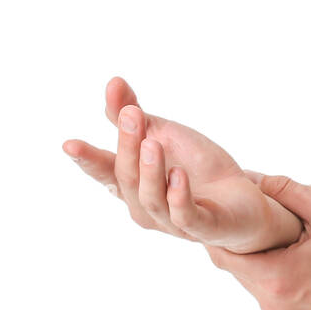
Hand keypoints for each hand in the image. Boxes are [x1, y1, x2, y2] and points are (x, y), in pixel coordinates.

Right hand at [62, 76, 302, 252]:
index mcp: (132, 183)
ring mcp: (171, 219)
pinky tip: (178, 176)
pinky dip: (179, 197)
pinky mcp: (203, 226)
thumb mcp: (165, 134)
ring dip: (150, 170)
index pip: (105, 171)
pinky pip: (185, 216)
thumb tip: (114, 83)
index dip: (88, 159)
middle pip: (128, 177)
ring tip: (152, 143)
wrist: (241, 200)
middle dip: (127, 146)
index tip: (69, 144)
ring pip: (152, 198)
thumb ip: (134, 115)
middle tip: (131, 115)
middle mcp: (145, 205)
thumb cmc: (195, 167)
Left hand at [206, 174, 310, 309]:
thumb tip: (253, 178)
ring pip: (253, 278)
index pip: (224, 254)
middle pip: (235, 267)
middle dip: (234, 238)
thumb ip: (287, 191)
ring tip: (264, 224)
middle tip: (236, 208)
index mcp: (277, 278)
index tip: (216, 205)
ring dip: (255, 253)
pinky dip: (272, 266)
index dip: (216, 229)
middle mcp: (274, 304)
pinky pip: (271, 288)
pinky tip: (287, 245)